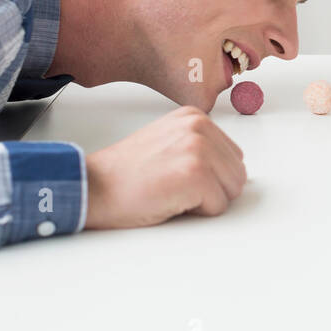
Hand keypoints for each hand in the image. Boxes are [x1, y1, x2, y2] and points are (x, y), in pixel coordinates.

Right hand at [84, 106, 246, 228]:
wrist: (92, 187)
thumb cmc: (126, 174)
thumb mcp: (169, 144)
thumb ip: (202, 149)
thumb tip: (235, 171)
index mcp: (195, 117)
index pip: (233, 158)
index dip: (209, 178)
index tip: (176, 175)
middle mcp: (199, 126)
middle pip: (238, 175)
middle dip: (212, 190)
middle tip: (173, 187)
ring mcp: (197, 148)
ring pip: (233, 191)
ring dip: (204, 201)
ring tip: (171, 191)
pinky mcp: (195, 174)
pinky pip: (218, 207)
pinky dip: (196, 213)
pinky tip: (168, 200)